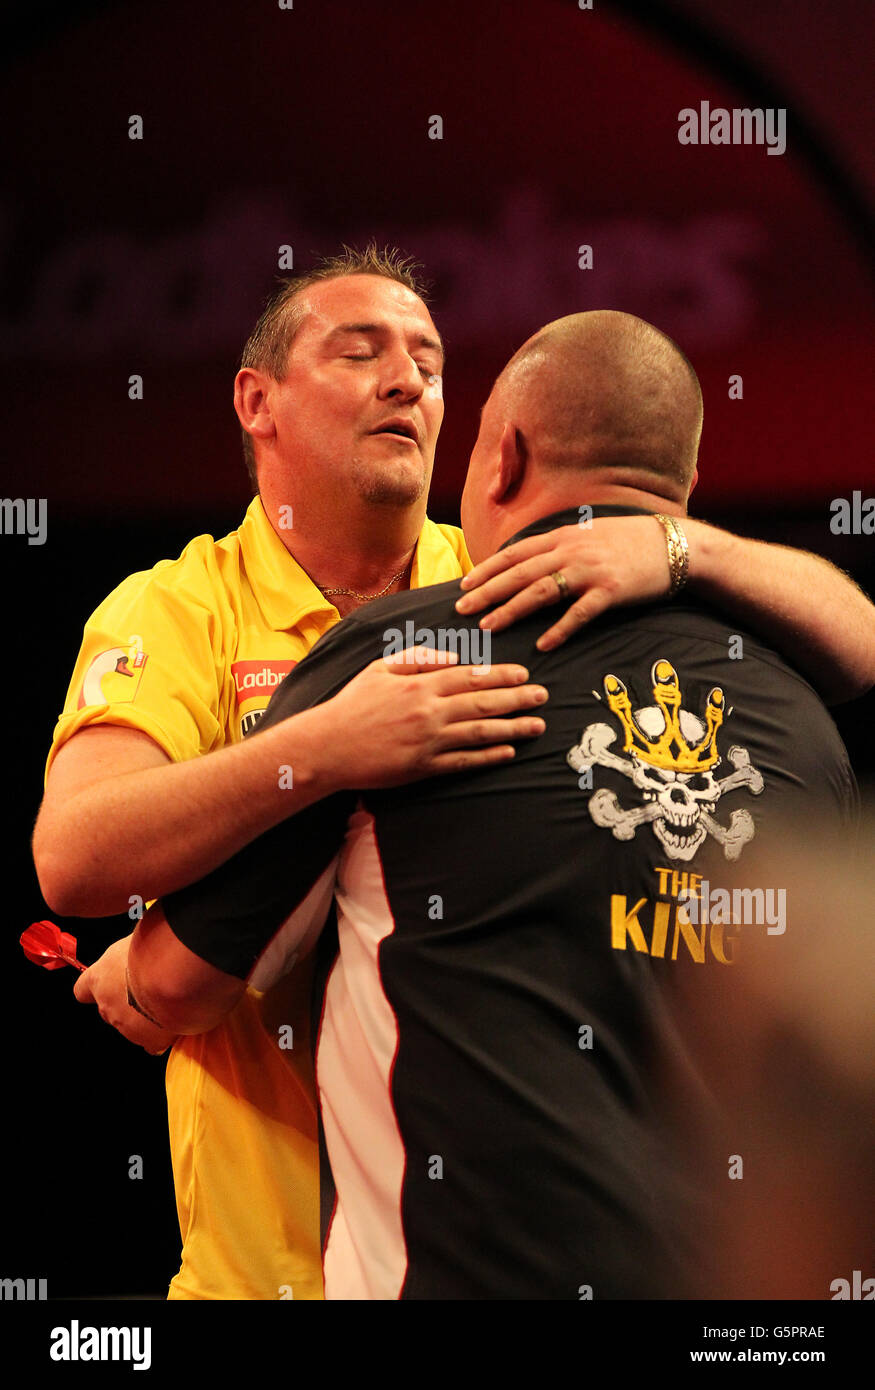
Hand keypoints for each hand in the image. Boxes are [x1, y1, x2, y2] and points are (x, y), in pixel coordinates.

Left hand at [73, 934, 177, 1054]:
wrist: (174, 977)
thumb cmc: (154, 950)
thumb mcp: (135, 938)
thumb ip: (129, 951)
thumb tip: (139, 945)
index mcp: (99, 979)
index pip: (82, 990)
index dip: (94, 988)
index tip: (104, 985)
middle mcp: (107, 1005)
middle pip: (109, 1008)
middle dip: (125, 1002)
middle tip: (148, 988)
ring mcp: (126, 1026)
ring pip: (130, 1025)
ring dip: (145, 1016)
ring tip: (167, 999)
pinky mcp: (148, 1041)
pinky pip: (152, 1042)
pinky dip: (161, 1035)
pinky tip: (173, 1021)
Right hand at [318, 646, 547, 786]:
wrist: (327, 746)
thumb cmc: (352, 705)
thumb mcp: (380, 669)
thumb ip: (418, 659)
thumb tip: (454, 657)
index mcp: (419, 685)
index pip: (470, 676)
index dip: (500, 676)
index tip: (524, 675)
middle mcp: (429, 711)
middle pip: (482, 703)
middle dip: (517, 699)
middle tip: (543, 697)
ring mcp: (428, 741)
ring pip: (479, 732)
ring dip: (512, 728)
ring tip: (537, 726)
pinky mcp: (423, 767)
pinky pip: (463, 761)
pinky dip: (488, 757)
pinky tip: (508, 752)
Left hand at [456, 515, 674, 649]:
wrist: (674, 545)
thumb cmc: (630, 542)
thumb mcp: (588, 535)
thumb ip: (559, 547)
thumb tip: (529, 560)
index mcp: (562, 537)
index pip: (514, 554)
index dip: (486, 570)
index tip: (464, 586)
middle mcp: (571, 551)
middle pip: (519, 573)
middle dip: (487, 592)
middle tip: (461, 610)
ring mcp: (591, 571)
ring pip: (541, 591)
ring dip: (511, 610)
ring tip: (488, 627)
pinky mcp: (611, 592)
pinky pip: (579, 614)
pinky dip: (559, 629)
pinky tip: (542, 645)